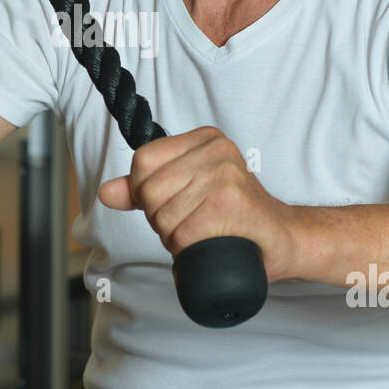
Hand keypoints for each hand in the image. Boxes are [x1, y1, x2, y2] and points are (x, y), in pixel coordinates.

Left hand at [98, 126, 296, 281]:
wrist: (282, 239)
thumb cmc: (233, 216)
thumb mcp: (187, 192)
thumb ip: (144, 189)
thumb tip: (106, 193)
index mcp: (204, 139)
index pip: (142, 161)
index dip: (145, 193)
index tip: (170, 204)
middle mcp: (216, 150)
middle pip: (150, 191)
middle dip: (161, 219)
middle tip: (190, 224)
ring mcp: (226, 174)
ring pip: (164, 216)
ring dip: (176, 238)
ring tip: (202, 233)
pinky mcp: (232, 203)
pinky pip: (182, 234)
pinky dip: (188, 249)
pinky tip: (208, 244)